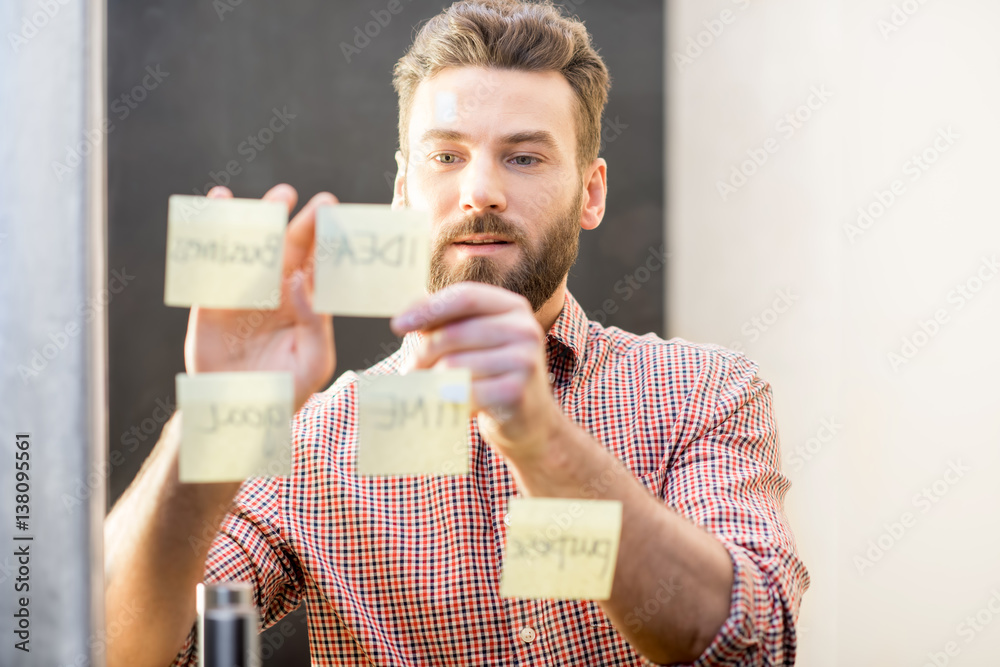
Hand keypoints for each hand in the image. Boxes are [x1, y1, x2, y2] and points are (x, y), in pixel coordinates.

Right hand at [184, 184, 337, 411]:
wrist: (241, 412)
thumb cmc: (287, 390)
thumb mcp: (314, 361)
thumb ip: (315, 322)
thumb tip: (300, 280)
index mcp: (304, 303)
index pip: (318, 264)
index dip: (326, 238)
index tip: (333, 211)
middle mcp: (275, 291)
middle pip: (289, 248)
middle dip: (301, 222)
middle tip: (310, 199)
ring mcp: (244, 293)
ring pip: (252, 249)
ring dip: (259, 219)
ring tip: (275, 195)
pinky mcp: (212, 302)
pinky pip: (213, 265)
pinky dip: (213, 236)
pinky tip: (216, 207)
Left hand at [390, 282, 563, 463]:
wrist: (529, 420)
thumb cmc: (492, 374)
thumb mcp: (476, 340)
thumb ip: (446, 322)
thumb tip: (405, 317)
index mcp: (513, 307)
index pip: (465, 296)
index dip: (429, 308)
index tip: (398, 324)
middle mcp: (525, 329)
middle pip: (454, 333)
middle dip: (422, 353)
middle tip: (408, 371)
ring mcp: (524, 361)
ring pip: (452, 365)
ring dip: (429, 380)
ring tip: (424, 389)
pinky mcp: (515, 393)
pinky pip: (461, 392)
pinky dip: (443, 399)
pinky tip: (442, 403)